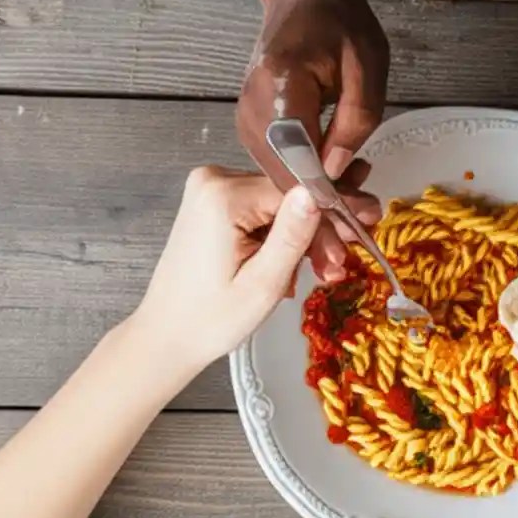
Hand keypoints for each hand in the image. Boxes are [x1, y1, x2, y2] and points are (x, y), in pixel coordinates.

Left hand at [131, 167, 320, 368]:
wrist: (167, 335)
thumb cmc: (209, 320)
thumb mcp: (263, 283)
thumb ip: (292, 234)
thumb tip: (315, 193)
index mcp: (222, 196)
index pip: (296, 192)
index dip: (327, 221)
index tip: (349, 244)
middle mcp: (212, 181)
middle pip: (287, 197)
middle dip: (316, 233)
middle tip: (333, 268)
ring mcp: (209, 190)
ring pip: (278, 205)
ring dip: (299, 239)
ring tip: (314, 274)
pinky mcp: (211, 203)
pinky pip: (260, 211)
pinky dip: (277, 238)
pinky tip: (288, 266)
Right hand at [239, 0, 388, 282]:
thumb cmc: (339, 24)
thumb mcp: (366, 68)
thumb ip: (354, 122)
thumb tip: (338, 174)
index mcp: (280, 89)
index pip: (300, 163)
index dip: (322, 210)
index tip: (341, 246)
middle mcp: (254, 112)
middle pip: (284, 184)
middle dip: (314, 229)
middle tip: (341, 268)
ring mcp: (249, 123)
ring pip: (281, 184)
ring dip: (310, 217)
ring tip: (339, 254)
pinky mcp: (255, 130)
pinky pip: (280, 172)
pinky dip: (303, 197)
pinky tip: (328, 222)